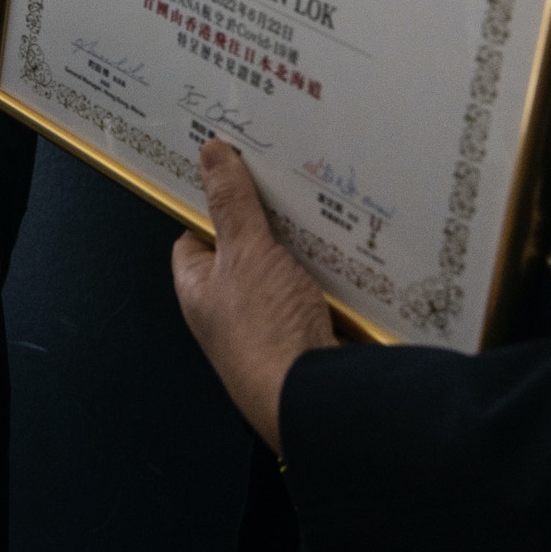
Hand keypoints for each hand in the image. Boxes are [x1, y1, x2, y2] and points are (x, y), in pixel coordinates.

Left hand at [170, 136, 338, 453]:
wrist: (317, 396)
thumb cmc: (264, 335)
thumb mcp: (243, 253)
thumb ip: (230, 203)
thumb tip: (210, 155)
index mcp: (201, 288)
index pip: (197, 233)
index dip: (211, 201)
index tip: (232, 168)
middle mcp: (234, 306)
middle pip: (250, 246)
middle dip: (271, 219)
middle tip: (291, 179)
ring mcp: (275, 319)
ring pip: (292, 266)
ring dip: (309, 245)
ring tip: (327, 205)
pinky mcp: (313, 329)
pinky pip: (325, 288)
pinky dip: (338, 270)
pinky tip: (353, 248)